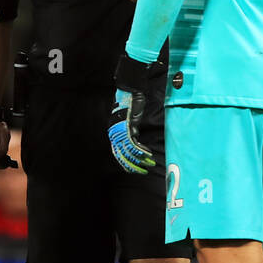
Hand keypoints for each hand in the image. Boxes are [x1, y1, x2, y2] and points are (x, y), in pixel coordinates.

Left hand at [107, 55, 155, 174]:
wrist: (128, 91)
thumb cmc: (128, 103)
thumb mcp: (127, 118)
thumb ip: (129, 128)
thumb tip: (134, 136)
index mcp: (114, 133)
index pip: (119, 153)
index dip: (126, 162)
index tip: (134, 169)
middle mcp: (115, 134)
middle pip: (123, 155)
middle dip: (133, 165)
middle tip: (142, 171)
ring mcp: (121, 131)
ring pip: (129, 152)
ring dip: (140, 160)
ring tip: (148, 164)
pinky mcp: (128, 128)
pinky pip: (134, 144)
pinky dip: (141, 151)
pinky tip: (148, 155)